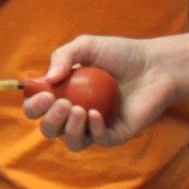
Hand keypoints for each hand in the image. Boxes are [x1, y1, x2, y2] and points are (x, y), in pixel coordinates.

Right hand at [24, 35, 177, 150]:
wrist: (155, 64)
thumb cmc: (120, 53)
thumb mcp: (86, 46)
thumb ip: (62, 56)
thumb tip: (48, 79)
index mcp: (63, 93)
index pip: (38, 108)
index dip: (34, 105)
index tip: (44, 93)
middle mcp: (76, 113)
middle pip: (50, 130)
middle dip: (50, 120)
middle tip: (63, 103)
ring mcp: (95, 126)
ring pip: (72, 142)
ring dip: (69, 129)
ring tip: (78, 109)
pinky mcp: (116, 134)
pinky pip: (99, 140)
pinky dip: (93, 130)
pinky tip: (95, 114)